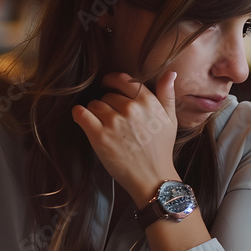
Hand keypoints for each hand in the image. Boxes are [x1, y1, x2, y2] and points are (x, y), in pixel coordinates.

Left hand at [72, 71, 179, 202]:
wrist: (152, 177)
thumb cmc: (161, 149)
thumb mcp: (170, 119)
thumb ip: (167, 94)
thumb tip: (170, 73)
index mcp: (147, 102)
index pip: (124, 80)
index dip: (113, 81)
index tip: (109, 86)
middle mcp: (131, 109)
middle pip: (108, 94)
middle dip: (108, 103)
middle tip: (112, 117)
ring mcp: (114, 122)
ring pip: (94, 104)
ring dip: (95, 112)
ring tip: (102, 124)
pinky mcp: (99, 136)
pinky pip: (82, 114)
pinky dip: (79, 114)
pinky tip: (82, 117)